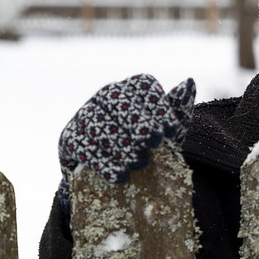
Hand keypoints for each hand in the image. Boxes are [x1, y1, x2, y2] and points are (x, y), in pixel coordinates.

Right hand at [58, 74, 195, 183]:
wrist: (117, 173)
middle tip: (155, 144)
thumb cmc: (148, 146)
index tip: (173, 132)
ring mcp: (83, 114)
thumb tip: (189, 82)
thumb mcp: (168, 130)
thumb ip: (179, 109)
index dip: (159, 107)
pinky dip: (104, 163)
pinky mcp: (68, 138)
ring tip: (140, 164)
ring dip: (122, 145)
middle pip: (117, 99)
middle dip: (138, 122)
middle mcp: (105, 95)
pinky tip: (121, 176)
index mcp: (132, 88)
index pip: (143, 86)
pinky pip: (83, 147)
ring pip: (98, 123)